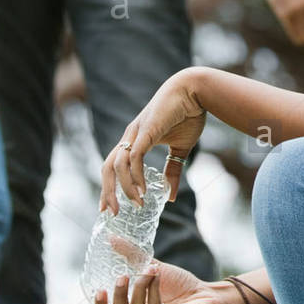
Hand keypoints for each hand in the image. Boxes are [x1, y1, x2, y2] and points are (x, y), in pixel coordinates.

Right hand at [94, 260, 229, 303]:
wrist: (204, 293)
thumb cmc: (177, 285)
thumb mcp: (151, 269)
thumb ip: (131, 256)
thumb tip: (111, 238)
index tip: (99, 290)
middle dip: (118, 298)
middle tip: (121, 278)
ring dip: (140, 287)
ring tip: (149, 270)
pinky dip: (154, 289)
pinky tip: (157, 274)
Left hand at [100, 71, 206, 212]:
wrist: (196, 91)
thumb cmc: (189, 115)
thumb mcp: (180, 150)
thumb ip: (172, 171)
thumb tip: (170, 197)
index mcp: (135, 139)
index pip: (113, 166)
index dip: (108, 187)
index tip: (108, 207)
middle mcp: (131, 136)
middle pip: (107, 167)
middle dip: (107, 191)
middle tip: (112, 212)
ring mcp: (137, 132)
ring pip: (118, 165)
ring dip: (124, 188)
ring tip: (137, 203)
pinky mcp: (147, 130)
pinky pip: (135, 156)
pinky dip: (136, 175)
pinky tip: (143, 189)